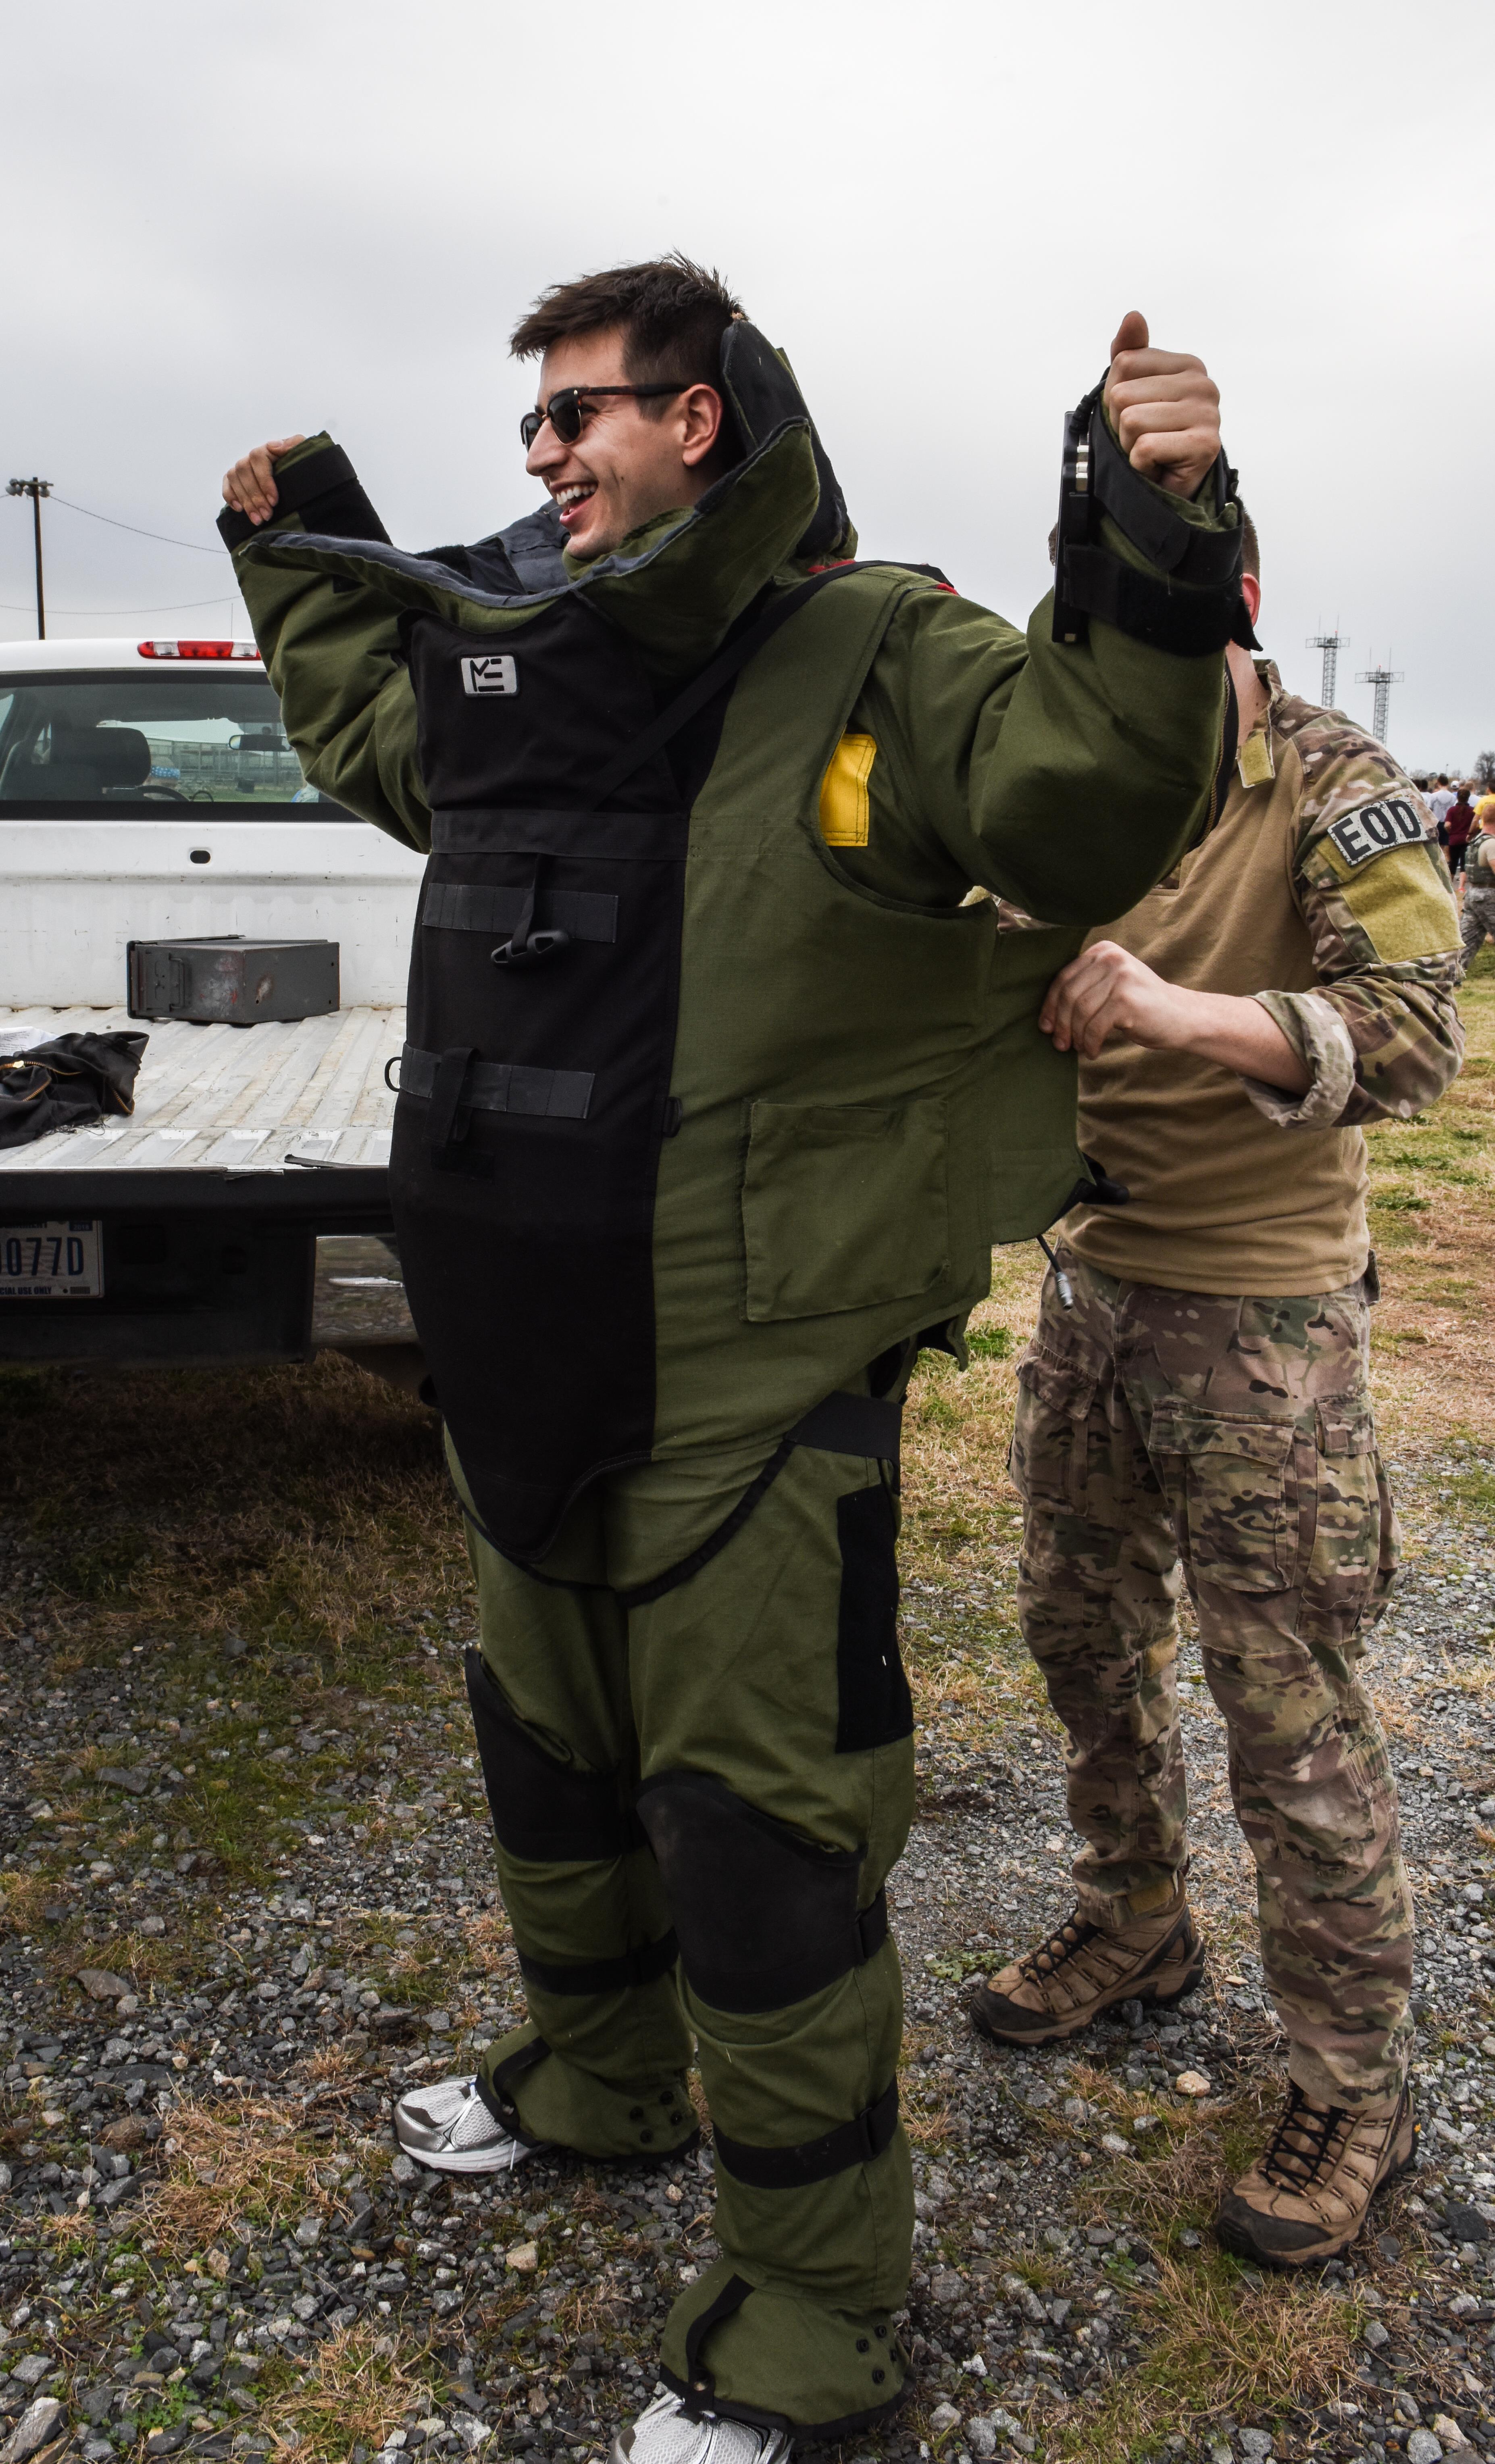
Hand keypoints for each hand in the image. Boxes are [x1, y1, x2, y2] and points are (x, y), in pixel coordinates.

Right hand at [221, 436, 306, 526]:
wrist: (300, 477)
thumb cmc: (302, 466)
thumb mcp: (305, 453)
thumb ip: (294, 445)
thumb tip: (273, 446)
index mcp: (267, 449)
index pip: (258, 458)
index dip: (264, 480)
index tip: (274, 500)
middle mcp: (252, 457)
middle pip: (243, 470)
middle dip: (255, 496)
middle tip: (267, 515)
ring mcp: (242, 467)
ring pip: (234, 478)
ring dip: (245, 500)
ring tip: (258, 519)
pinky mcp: (235, 479)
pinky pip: (226, 484)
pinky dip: (230, 496)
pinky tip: (239, 509)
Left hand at [1040, 940, 1196, 1056]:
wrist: (1181, 1016)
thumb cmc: (1141, 1006)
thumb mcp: (1112, 985)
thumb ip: (1085, 987)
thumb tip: (1047, 1015)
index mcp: (1103, 950)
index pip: (1064, 978)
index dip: (1050, 1006)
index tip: (1046, 1027)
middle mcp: (1111, 958)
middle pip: (1069, 995)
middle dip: (1060, 1024)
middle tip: (1060, 1044)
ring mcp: (1120, 977)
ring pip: (1080, 1012)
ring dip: (1075, 1036)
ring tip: (1079, 1048)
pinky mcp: (1126, 1000)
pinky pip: (1094, 1027)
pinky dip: (1090, 1043)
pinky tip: (1093, 1052)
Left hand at [1103, 312, 1220, 499]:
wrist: (1169, 488)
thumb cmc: (1151, 436)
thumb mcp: (1132, 390)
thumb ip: (1130, 352)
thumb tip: (1133, 315)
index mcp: (1187, 364)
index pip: (1123, 364)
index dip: (1115, 397)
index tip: (1138, 413)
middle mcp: (1202, 384)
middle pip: (1123, 395)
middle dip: (1122, 425)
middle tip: (1143, 439)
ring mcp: (1208, 413)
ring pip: (1131, 422)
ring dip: (1131, 446)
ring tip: (1151, 453)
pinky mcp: (1205, 445)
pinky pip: (1145, 448)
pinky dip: (1142, 465)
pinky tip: (1159, 466)